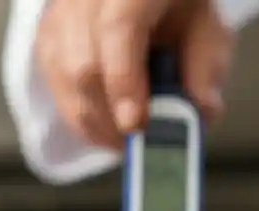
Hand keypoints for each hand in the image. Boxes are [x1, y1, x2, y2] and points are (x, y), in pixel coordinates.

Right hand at [35, 0, 231, 148]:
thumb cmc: (179, 6)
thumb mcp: (209, 29)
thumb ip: (206, 69)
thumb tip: (200, 113)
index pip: (118, 29)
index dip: (124, 81)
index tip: (136, 124)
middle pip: (84, 62)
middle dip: (109, 117)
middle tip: (138, 147)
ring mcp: (63, 12)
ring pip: (62, 76)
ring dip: (94, 121)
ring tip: (126, 143)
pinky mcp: (49, 33)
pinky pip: (54, 80)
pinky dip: (80, 112)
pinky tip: (107, 127)